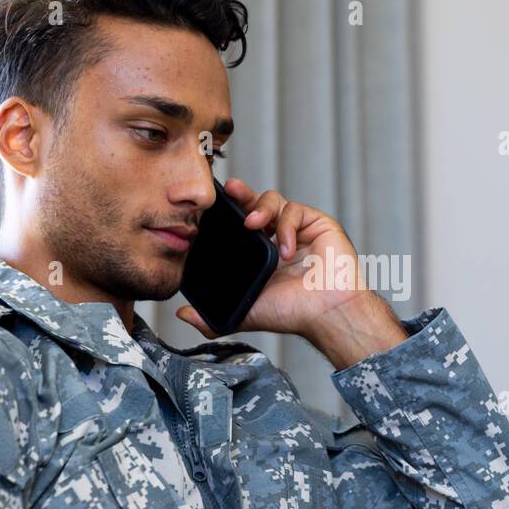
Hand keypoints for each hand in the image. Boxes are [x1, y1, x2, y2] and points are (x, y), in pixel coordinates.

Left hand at [175, 178, 406, 366]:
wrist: (326, 314)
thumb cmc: (293, 314)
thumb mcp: (245, 313)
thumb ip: (213, 317)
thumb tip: (182, 314)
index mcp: (262, 254)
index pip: (241, 223)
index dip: (228, 210)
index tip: (212, 202)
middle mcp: (279, 237)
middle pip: (257, 203)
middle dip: (243, 195)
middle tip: (231, 192)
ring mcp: (299, 230)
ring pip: (275, 200)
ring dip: (262, 208)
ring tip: (254, 225)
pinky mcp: (318, 224)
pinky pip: (296, 211)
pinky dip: (286, 226)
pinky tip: (284, 249)